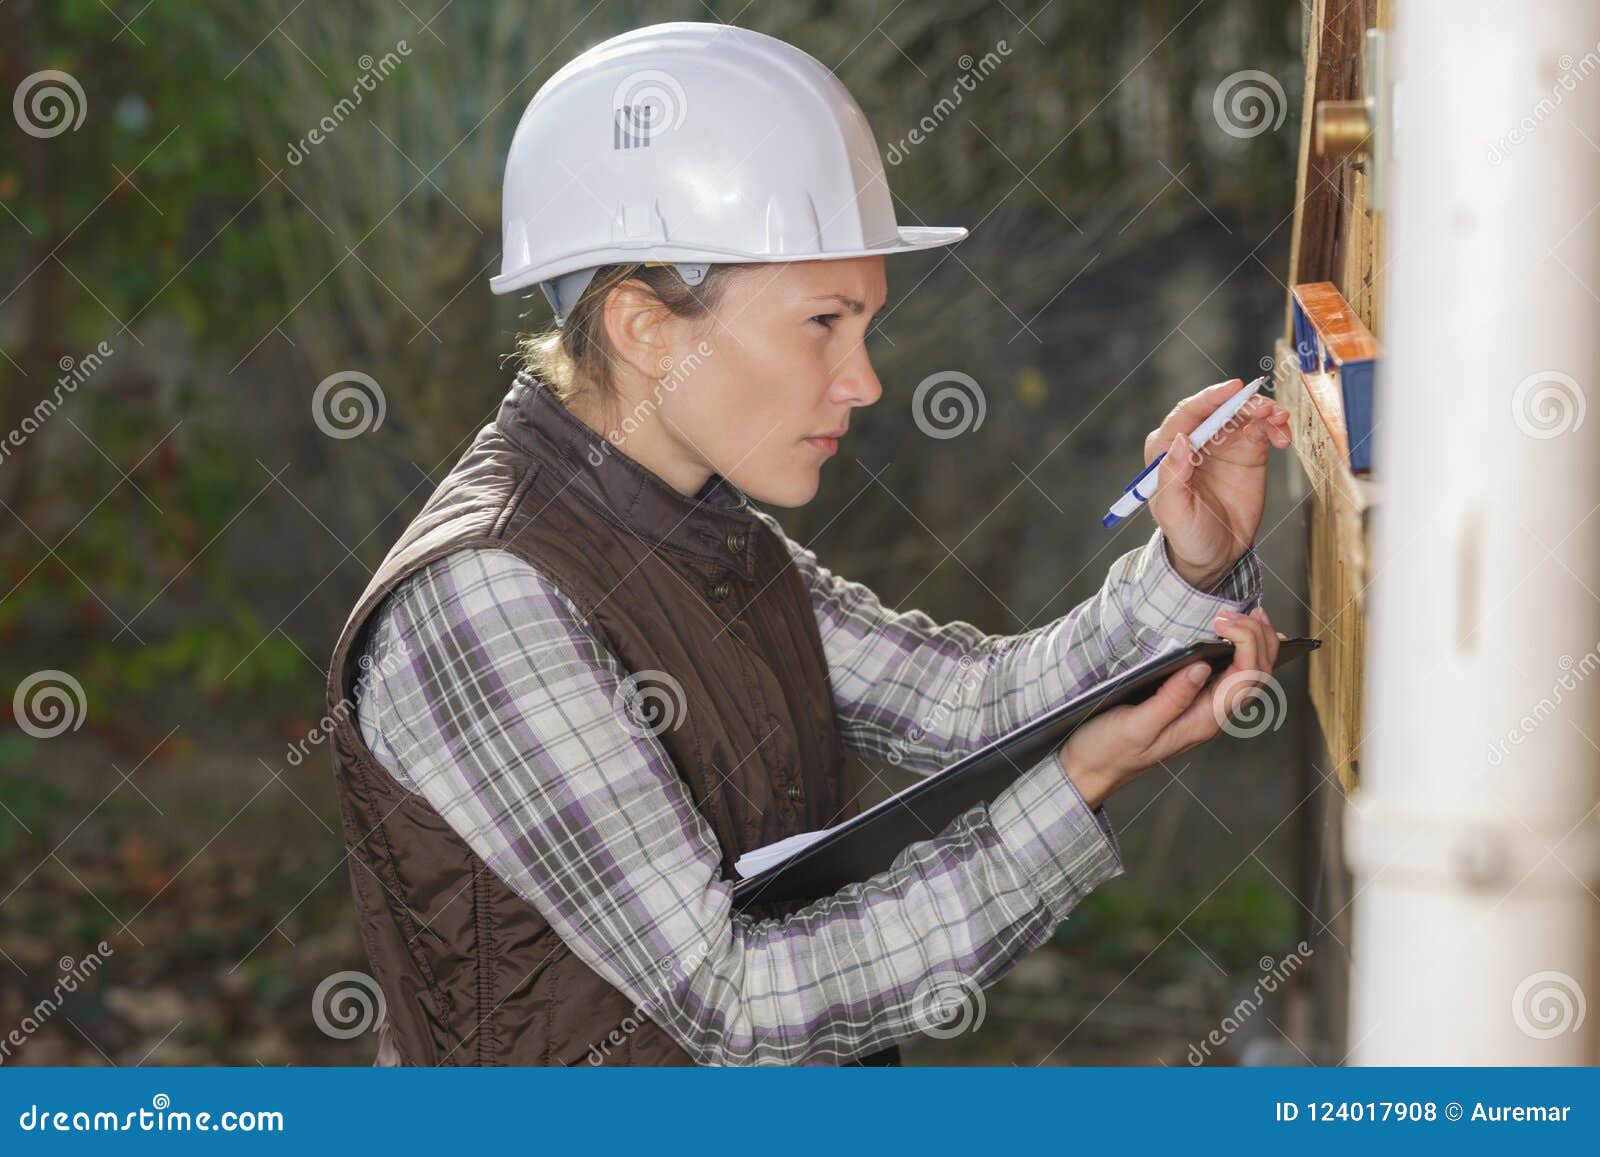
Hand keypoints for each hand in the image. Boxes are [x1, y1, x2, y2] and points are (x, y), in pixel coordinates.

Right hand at [1056, 605, 1281, 807]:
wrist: (1090, 770)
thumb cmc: (1108, 750)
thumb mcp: (1136, 725)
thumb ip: (1171, 699)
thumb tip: (1201, 667)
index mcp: (1202, 722)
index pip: (1245, 679)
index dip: (1245, 643)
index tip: (1221, 620)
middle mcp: (1209, 718)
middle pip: (1257, 677)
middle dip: (1260, 639)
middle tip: (1244, 609)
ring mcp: (1202, 713)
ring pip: (1248, 678)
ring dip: (1257, 645)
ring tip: (1253, 615)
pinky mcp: (1190, 706)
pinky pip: (1229, 680)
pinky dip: (1240, 654)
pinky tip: (1232, 638)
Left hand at [1144, 379, 1291, 590]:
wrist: (1217, 555)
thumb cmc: (1188, 535)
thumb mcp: (1174, 513)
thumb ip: (1172, 478)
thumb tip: (1181, 441)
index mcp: (1166, 451)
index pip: (1187, 415)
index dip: (1210, 398)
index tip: (1232, 389)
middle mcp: (1193, 441)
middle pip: (1217, 408)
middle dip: (1241, 402)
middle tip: (1264, 408)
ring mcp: (1221, 444)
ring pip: (1242, 414)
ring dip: (1262, 410)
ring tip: (1279, 420)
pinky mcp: (1246, 451)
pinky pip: (1261, 429)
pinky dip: (1274, 426)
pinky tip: (1282, 437)